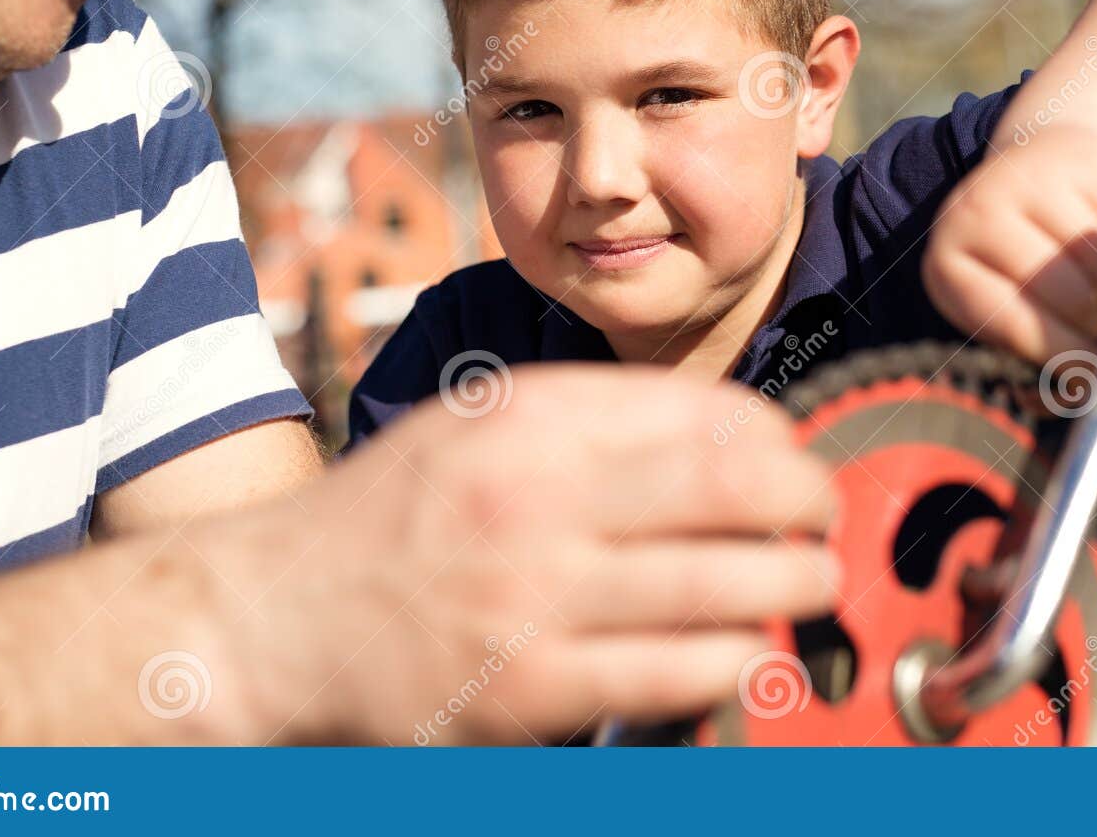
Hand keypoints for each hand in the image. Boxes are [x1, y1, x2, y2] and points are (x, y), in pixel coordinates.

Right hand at [220, 364, 836, 744]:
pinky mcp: (533, 687)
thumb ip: (590, 420)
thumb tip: (727, 435)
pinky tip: (739, 651)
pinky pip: (679, 670)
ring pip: (726, 582)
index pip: (708, 410)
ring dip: (793, 584)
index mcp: (532, 416)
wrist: (271, 617)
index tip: (794, 458)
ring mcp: (537, 593)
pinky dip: (733, 659)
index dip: (781, 437)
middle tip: (825, 520)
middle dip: (811, 502)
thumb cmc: (389, 516)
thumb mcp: (478, 425)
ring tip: (805, 582)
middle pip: (737, 483)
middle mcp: (540, 493)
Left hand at [921, 123, 1096, 362]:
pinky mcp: (1086, 161)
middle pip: (1067, 293)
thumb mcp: (1001, 305)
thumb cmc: (1017, 259)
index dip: (1060, 356)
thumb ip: (1029, 355)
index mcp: (948, 264)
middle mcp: (979, 213)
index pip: (1012, 322)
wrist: (1038, 164)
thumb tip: (1077, 396)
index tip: (1091, 377)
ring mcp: (1031, 180)